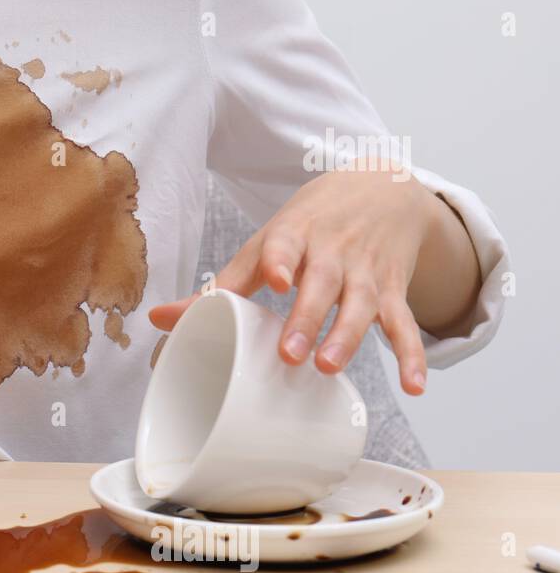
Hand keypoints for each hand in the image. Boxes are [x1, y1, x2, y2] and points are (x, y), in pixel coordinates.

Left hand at [149, 169, 460, 395]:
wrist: (382, 186)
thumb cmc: (308, 224)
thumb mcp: (265, 242)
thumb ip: (220, 284)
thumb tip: (158, 320)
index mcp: (293, 235)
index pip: (284, 244)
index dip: (279, 260)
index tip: (275, 280)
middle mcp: (331, 251)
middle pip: (322, 284)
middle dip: (308, 317)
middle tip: (290, 354)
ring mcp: (366, 271)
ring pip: (363, 304)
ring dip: (349, 336)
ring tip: (329, 367)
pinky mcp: (394, 289)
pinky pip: (404, 323)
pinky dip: (412, 354)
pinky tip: (414, 386)